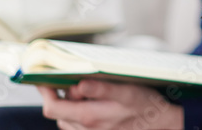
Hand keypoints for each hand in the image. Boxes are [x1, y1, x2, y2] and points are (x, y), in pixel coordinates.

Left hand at [37, 80, 181, 129]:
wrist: (161, 123)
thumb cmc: (145, 104)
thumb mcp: (127, 90)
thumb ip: (102, 88)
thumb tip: (79, 84)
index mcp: (90, 117)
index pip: (52, 107)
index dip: (43, 92)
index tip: (40, 77)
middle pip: (56, 113)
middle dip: (59, 96)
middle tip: (71, 80)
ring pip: (65, 120)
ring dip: (69, 105)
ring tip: (85, 91)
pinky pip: (76, 125)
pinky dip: (77, 113)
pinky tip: (91, 102)